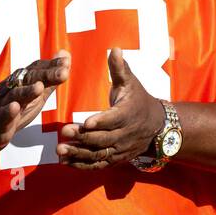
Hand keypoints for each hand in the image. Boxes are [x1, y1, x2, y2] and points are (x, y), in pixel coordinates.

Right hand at [0, 51, 69, 156]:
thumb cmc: (10, 109)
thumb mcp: (34, 94)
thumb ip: (50, 77)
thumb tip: (65, 54)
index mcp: (22, 82)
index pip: (38, 70)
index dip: (52, 66)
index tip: (67, 62)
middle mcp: (12, 89)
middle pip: (29, 79)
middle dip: (46, 76)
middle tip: (63, 72)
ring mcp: (2, 104)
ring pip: (15, 96)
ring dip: (27, 91)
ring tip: (39, 87)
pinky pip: (1, 116)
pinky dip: (7, 112)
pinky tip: (15, 108)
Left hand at [57, 48, 162, 169]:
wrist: (156, 125)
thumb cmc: (137, 99)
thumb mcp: (131, 82)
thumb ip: (120, 68)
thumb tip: (115, 48)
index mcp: (128, 114)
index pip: (114, 119)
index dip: (100, 122)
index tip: (85, 122)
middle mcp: (125, 134)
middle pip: (103, 139)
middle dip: (83, 138)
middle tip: (63, 133)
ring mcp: (120, 149)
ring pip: (99, 154)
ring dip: (79, 154)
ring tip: (60, 150)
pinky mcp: (115, 159)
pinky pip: (98, 165)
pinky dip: (81, 166)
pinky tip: (64, 162)